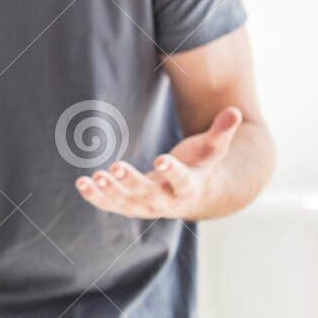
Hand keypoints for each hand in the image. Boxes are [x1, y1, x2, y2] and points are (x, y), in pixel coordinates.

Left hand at [74, 106, 243, 218]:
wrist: (194, 195)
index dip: (173, 171)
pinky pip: (112, 205)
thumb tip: (236, 110)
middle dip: (132, 183)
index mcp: (190, 188)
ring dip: (109, 193)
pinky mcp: (131, 207)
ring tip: (93, 178)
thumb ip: (222, 132)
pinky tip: (81, 183)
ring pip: (127, 204)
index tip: (161, 159)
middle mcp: (168, 202)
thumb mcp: (213, 149)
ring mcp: (148, 207)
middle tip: (115, 167)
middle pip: (149, 195)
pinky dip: (96, 197)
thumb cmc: (202, 166)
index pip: (182, 181)